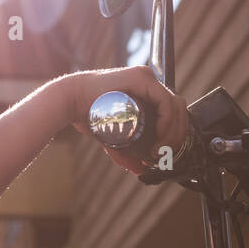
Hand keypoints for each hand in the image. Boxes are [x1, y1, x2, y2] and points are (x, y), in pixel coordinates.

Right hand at [68, 65, 189, 175]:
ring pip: (176, 105)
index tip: (167, 150)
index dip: (176, 132)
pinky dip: (167, 119)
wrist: (70, 101)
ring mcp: (147, 79)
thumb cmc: (87, 114)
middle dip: (178, 133)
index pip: (173, 111)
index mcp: (147, 92)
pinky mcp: (142, 79)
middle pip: (178, 108)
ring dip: (174, 129)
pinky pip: (165, 101)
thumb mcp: (112, 136)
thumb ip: (124, 151)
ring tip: (161, 147)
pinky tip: (159, 133)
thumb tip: (138, 168)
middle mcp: (150, 83)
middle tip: (167, 152)